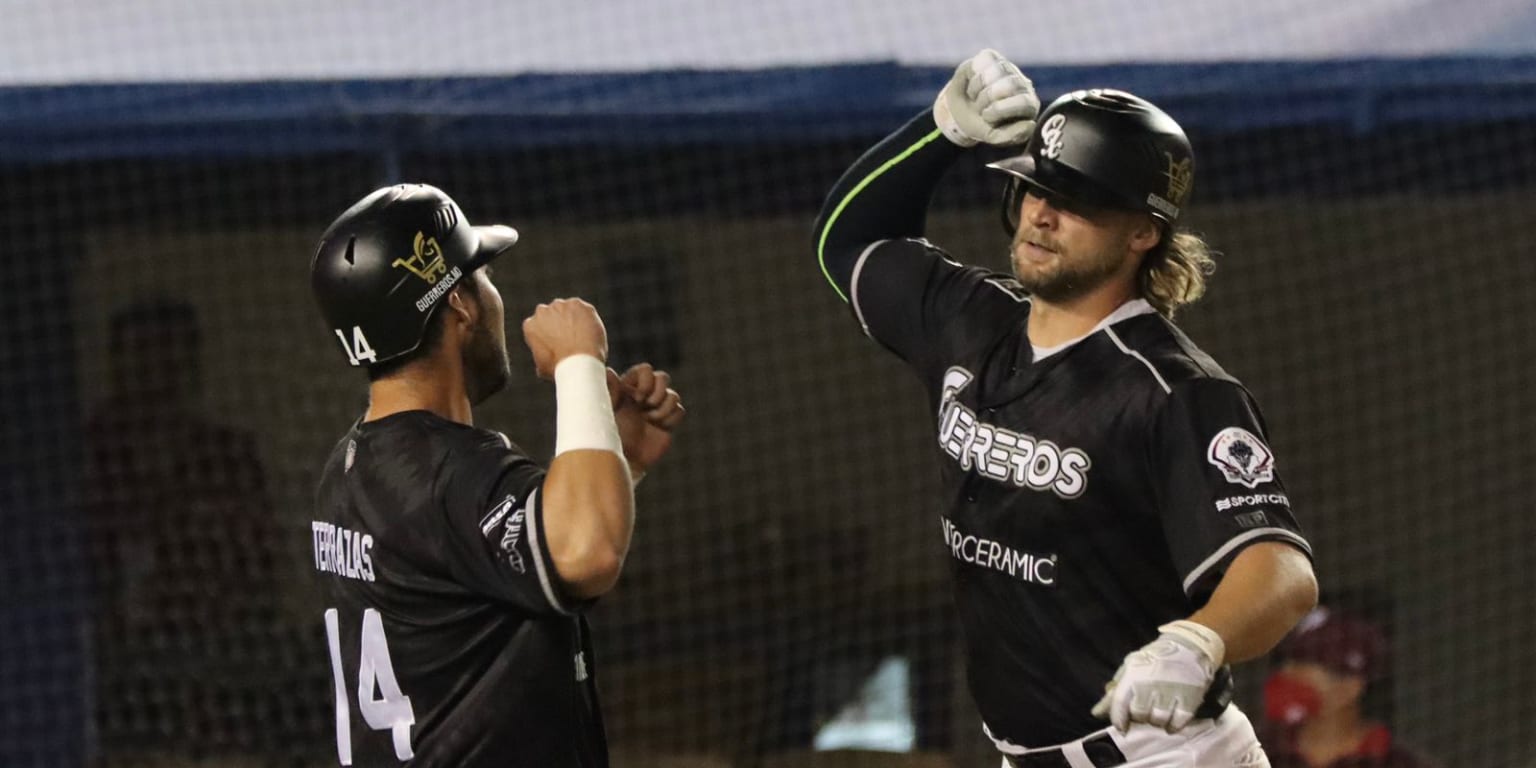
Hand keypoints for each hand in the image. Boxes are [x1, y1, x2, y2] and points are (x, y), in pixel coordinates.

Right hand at [521, 298, 607, 378]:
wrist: (579, 361)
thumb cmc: (560, 368)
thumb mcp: (543, 368)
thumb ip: (540, 359)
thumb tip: (541, 366)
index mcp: (530, 326)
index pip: (538, 325)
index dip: (548, 334)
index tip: (557, 342)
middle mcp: (542, 311)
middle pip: (551, 314)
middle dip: (559, 322)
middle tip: (571, 337)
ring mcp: (560, 305)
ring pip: (567, 309)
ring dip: (573, 318)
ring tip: (582, 335)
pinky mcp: (577, 304)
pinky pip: (583, 309)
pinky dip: (586, 317)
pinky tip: (590, 330)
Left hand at [606, 363, 684, 473]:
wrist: (623, 459)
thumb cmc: (608, 436)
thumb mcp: (604, 410)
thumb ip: (608, 390)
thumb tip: (609, 370)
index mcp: (628, 388)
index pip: (645, 370)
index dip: (646, 381)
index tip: (636, 398)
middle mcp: (643, 396)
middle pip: (663, 377)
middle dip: (658, 392)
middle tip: (645, 407)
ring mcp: (656, 409)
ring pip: (673, 395)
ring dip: (663, 409)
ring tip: (650, 421)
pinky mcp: (667, 422)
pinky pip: (680, 411)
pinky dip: (672, 419)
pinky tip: (660, 427)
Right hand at [933, 49, 1038, 147]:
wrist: (959, 112)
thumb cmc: (981, 125)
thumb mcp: (993, 136)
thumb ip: (1012, 135)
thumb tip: (1031, 124)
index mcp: (1029, 105)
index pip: (1024, 102)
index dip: (999, 110)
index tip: (985, 117)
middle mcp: (1022, 84)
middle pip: (1009, 85)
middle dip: (986, 100)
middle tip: (979, 109)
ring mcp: (1008, 68)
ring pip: (993, 73)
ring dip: (977, 90)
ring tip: (976, 98)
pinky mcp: (992, 57)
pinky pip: (981, 62)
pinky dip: (971, 76)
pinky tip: (973, 84)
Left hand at [1091, 620, 1224, 732]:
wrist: (1190, 646)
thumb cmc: (1156, 658)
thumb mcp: (1131, 668)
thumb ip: (1115, 692)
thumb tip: (1096, 713)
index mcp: (1132, 675)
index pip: (1119, 704)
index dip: (1119, 719)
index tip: (1122, 727)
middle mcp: (1149, 685)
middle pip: (1139, 715)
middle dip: (1140, 717)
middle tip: (1146, 710)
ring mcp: (1170, 692)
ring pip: (1158, 721)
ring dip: (1157, 721)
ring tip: (1159, 712)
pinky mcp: (1189, 698)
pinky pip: (1177, 723)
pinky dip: (1173, 725)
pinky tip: (1171, 719)